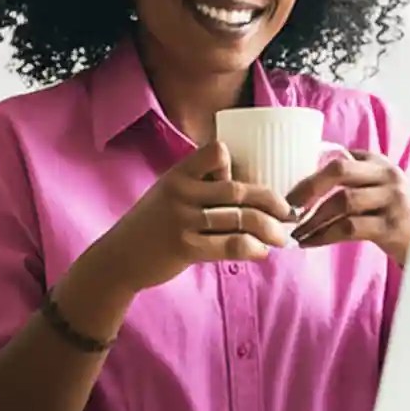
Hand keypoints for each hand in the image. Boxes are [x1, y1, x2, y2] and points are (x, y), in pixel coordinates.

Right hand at [90, 141, 298, 292]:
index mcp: (179, 174)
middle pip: (239, 191)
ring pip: (240, 219)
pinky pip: (230, 245)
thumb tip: (247, 190)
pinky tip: (261, 252)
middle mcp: (181, 193)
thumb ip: (200, 185)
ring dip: (270, 230)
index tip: (256, 179)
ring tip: (283, 237)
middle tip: (290, 212)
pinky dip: (253, 249)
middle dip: (273, 202)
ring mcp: (183, 220)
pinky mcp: (186, 247)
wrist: (118, 258)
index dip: (238, 163)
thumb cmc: (152, 224)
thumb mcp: (168, 193)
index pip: (217, 153)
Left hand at [286, 149, 409, 265]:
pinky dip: (324, 236)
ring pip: (342, 202)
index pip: (340, 158)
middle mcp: (388, 177)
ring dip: (312, 219)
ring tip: (296, 233)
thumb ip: (355, 174)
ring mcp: (392, 201)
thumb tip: (309, 168)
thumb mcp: (381, 186)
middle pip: (339, 172)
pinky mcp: (391, 227)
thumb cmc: (396, 214)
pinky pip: (349, 228)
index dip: (310, 174)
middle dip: (307, 189)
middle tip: (287, 209)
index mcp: (381, 164)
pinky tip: (310, 243)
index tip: (288, 193)